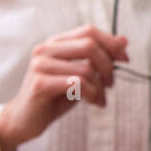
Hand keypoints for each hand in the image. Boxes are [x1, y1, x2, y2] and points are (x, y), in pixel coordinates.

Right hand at [0, 24, 129, 150]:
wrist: (25, 120)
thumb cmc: (56, 95)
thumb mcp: (81, 74)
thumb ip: (99, 57)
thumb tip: (124, 40)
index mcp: (56, 43)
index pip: (89, 31)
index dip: (111, 43)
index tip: (125, 59)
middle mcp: (45, 49)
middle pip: (90, 46)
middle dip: (108, 66)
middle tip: (111, 84)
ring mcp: (40, 65)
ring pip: (87, 68)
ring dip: (101, 87)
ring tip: (100, 98)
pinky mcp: (40, 84)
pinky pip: (78, 83)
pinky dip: (93, 94)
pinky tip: (94, 103)